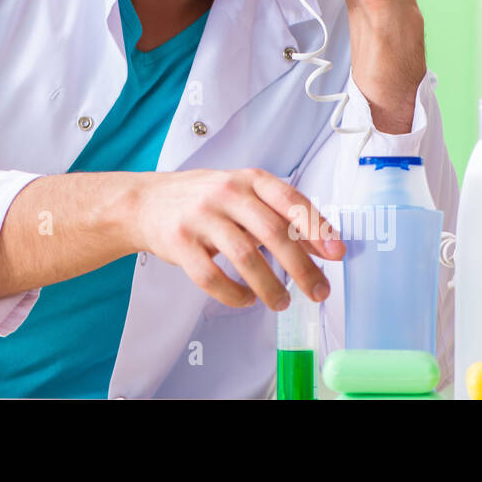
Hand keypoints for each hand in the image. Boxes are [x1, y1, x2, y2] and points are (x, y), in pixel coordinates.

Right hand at [129, 168, 343, 309]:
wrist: (145, 202)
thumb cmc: (202, 200)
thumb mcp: (243, 195)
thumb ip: (280, 217)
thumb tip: (324, 247)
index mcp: (247, 179)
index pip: (290, 200)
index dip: (317, 227)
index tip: (336, 253)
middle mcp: (225, 193)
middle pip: (272, 232)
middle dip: (301, 267)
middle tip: (318, 291)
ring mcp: (200, 217)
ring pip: (244, 257)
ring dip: (270, 286)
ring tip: (282, 302)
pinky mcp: (179, 242)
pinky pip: (212, 277)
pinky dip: (234, 294)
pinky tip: (246, 299)